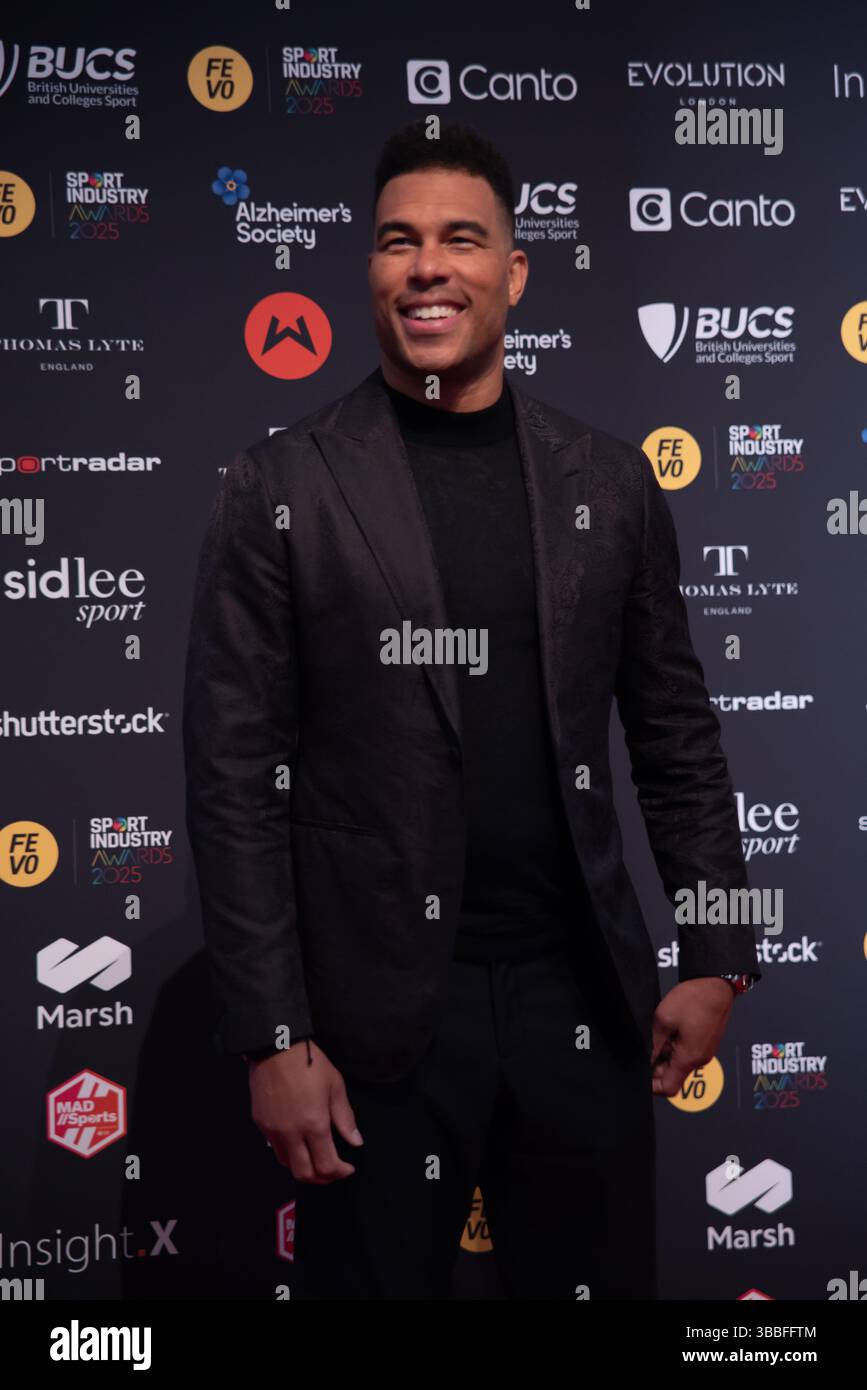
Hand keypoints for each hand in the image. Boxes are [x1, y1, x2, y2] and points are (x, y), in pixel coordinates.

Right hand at [248, 1041, 363, 1182]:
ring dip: (303, 1167)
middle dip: (321, 1178)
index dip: (340, 1173)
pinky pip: (275, 1148)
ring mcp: (273, 1130)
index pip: (327, 1166)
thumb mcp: (335, 1086)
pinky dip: (288, 1152)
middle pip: (304, 1174)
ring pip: (287, 1164)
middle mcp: (291, 1133)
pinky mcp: (261, 1123)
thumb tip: (356, 1141)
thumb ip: (345, 1118)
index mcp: (314, 1125)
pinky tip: (298, 1141)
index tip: (348, 1167)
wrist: (276, 1047)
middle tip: (332, 1170)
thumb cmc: (309, 1063)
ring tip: (315, 1158)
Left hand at [651, 978, 733, 1097]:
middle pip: (674, 1076)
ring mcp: (705, 1051)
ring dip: (666, 1054)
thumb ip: (653, 1045)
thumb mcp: (663, 1021)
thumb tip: (646, 1061)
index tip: (641, 1076)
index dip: (652, 1087)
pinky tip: (669, 1029)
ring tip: (659, 1033)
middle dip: (657, 1066)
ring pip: (680, 1063)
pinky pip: (688, 1052)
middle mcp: (700, 1059)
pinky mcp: (707, 1042)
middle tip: (647, 1047)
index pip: (669, 1089)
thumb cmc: (694, 999)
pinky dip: (676, 1047)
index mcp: (689, 1058)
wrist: (716, 984)